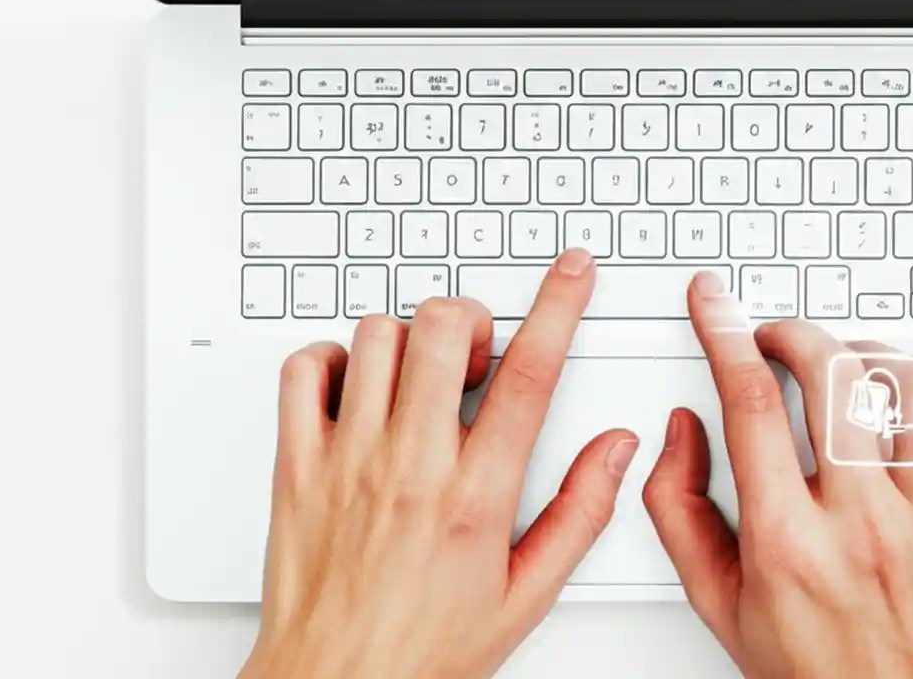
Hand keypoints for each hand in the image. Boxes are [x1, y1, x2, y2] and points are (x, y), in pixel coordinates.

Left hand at [241, 249, 638, 678]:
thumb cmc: (423, 651)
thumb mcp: (526, 594)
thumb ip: (579, 514)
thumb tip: (615, 451)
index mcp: (475, 497)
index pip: (529, 375)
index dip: (559, 307)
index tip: (571, 272)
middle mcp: (409, 466)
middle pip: (443, 331)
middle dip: (473, 317)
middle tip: (479, 351)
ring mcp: (347, 459)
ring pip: (377, 338)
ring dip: (410, 340)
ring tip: (424, 376)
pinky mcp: (298, 464)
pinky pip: (305, 371)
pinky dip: (333, 358)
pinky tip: (359, 387)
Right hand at [644, 272, 912, 678]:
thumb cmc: (816, 678)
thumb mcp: (719, 605)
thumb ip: (681, 512)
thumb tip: (681, 432)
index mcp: (788, 543)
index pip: (748, 405)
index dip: (724, 334)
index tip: (715, 304)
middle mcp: (864, 526)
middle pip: (833, 376)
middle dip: (796, 333)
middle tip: (781, 339)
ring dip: (878, 356)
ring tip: (855, 368)